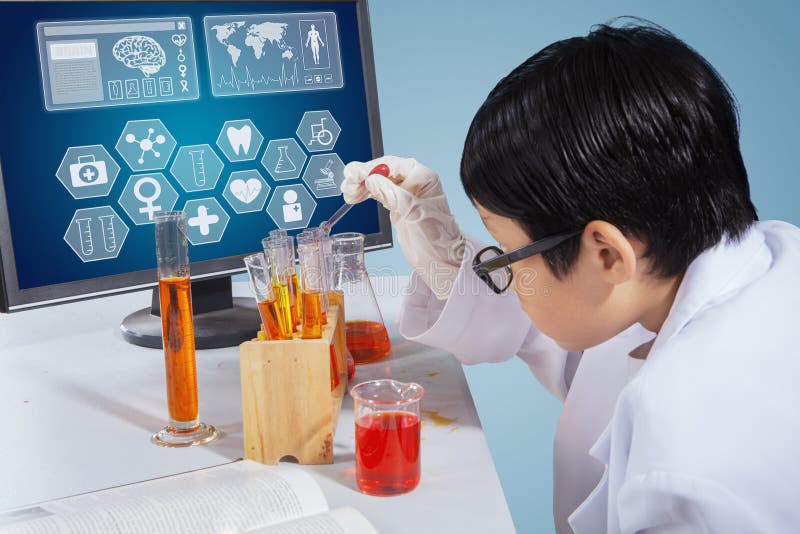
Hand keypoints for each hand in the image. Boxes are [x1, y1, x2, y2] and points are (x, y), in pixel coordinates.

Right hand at [341, 156, 464, 298]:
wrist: (440, 258)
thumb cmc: (438, 236)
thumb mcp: (414, 213)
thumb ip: (393, 195)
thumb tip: (372, 180)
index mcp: (423, 177)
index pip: (393, 166)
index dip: (372, 168)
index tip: (356, 174)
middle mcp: (413, 182)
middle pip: (383, 171)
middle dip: (363, 176)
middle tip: (347, 183)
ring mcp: (404, 193)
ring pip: (378, 182)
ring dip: (361, 185)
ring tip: (348, 193)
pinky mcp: (397, 204)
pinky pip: (377, 193)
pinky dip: (365, 193)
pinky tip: (354, 196)